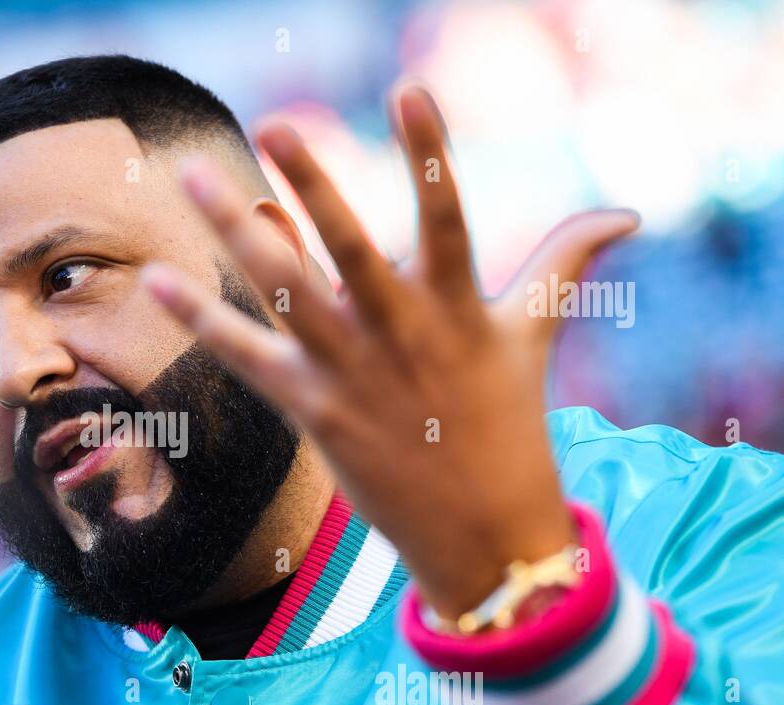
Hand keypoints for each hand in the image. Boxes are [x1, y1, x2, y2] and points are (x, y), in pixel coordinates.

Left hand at [141, 84, 638, 618]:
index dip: (429, 153)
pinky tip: (155, 276)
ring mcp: (351, 373)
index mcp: (458, 307)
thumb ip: (566, 263)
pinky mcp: (311, 410)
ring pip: (285, 290)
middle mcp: (400, 333)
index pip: (448, 215)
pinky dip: (200, 317)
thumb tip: (628, 213)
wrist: (485, 536)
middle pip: (351, 246)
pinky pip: (246, 355)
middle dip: (315, 183)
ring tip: (191, 174)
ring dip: (234, 231)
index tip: (409, 89)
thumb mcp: (533, 337)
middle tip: (274, 125)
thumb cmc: (508, 426)